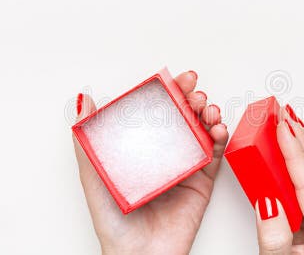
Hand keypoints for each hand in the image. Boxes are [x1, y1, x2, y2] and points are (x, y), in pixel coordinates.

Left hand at [72, 70, 228, 254]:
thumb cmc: (114, 223)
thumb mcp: (93, 176)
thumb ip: (88, 139)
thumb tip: (83, 103)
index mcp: (140, 148)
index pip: (156, 111)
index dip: (167, 91)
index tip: (174, 78)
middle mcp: (164, 154)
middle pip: (182, 116)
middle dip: (191, 97)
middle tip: (193, 90)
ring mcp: (185, 167)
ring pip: (202, 130)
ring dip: (208, 113)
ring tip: (206, 109)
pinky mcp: (203, 183)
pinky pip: (215, 155)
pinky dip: (220, 137)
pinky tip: (217, 128)